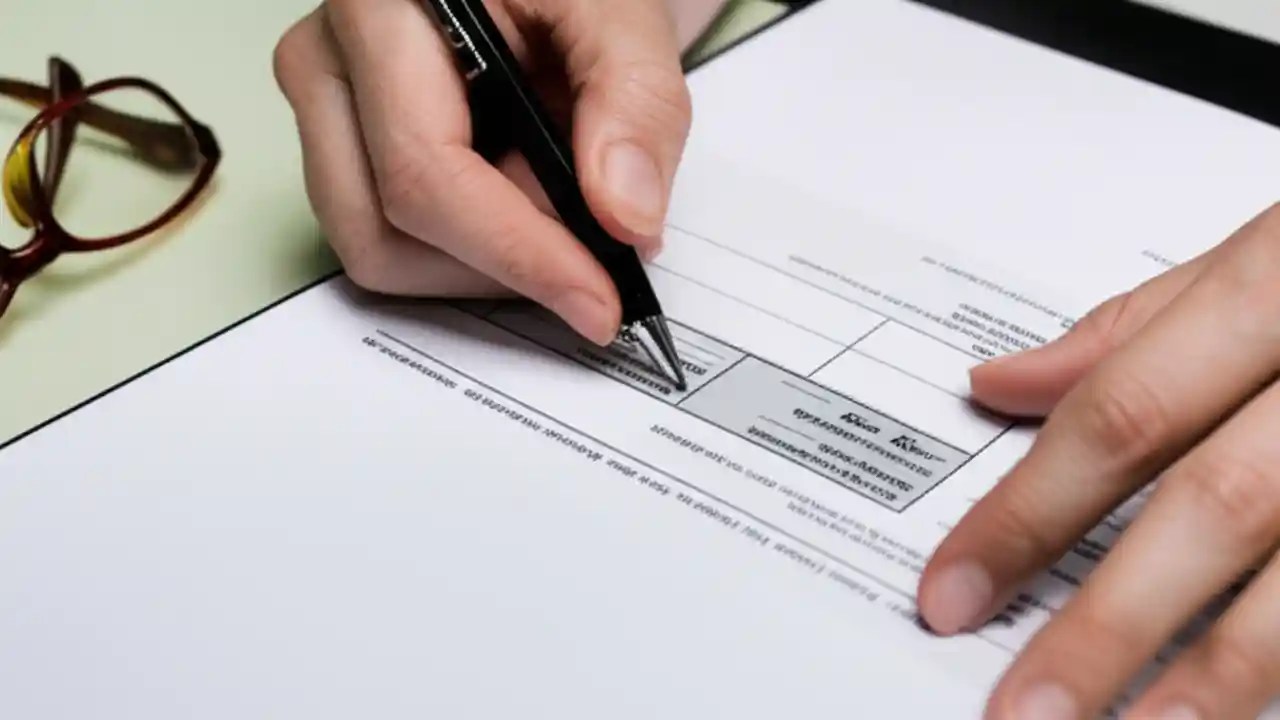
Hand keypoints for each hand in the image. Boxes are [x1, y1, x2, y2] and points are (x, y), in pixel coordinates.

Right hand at [272, 0, 699, 344]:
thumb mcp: (623, 14)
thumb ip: (637, 101)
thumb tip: (624, 219)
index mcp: (379, 9)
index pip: (425, 168)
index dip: (516, 252)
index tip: (598, 301)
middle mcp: (325, 64)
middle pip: (385, 231)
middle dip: (503, 268)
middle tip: (595, 258)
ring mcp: (323, 115)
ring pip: (380, 254)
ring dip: (485, 267)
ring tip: (558, 208)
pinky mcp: (340, 157)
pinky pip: (391, 247)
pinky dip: (472, 255)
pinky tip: (525, 208)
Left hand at [917, 203, 1279, 718]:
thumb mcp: (1261, 254)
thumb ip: (1133, 330)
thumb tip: (1001, 387)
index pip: (1121, 414)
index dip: (1027, 512)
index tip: (954, 591)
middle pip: (1213, 507)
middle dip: (1109, 621)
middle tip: (1025, 707)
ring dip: (1218, 674)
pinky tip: (1238, 710)